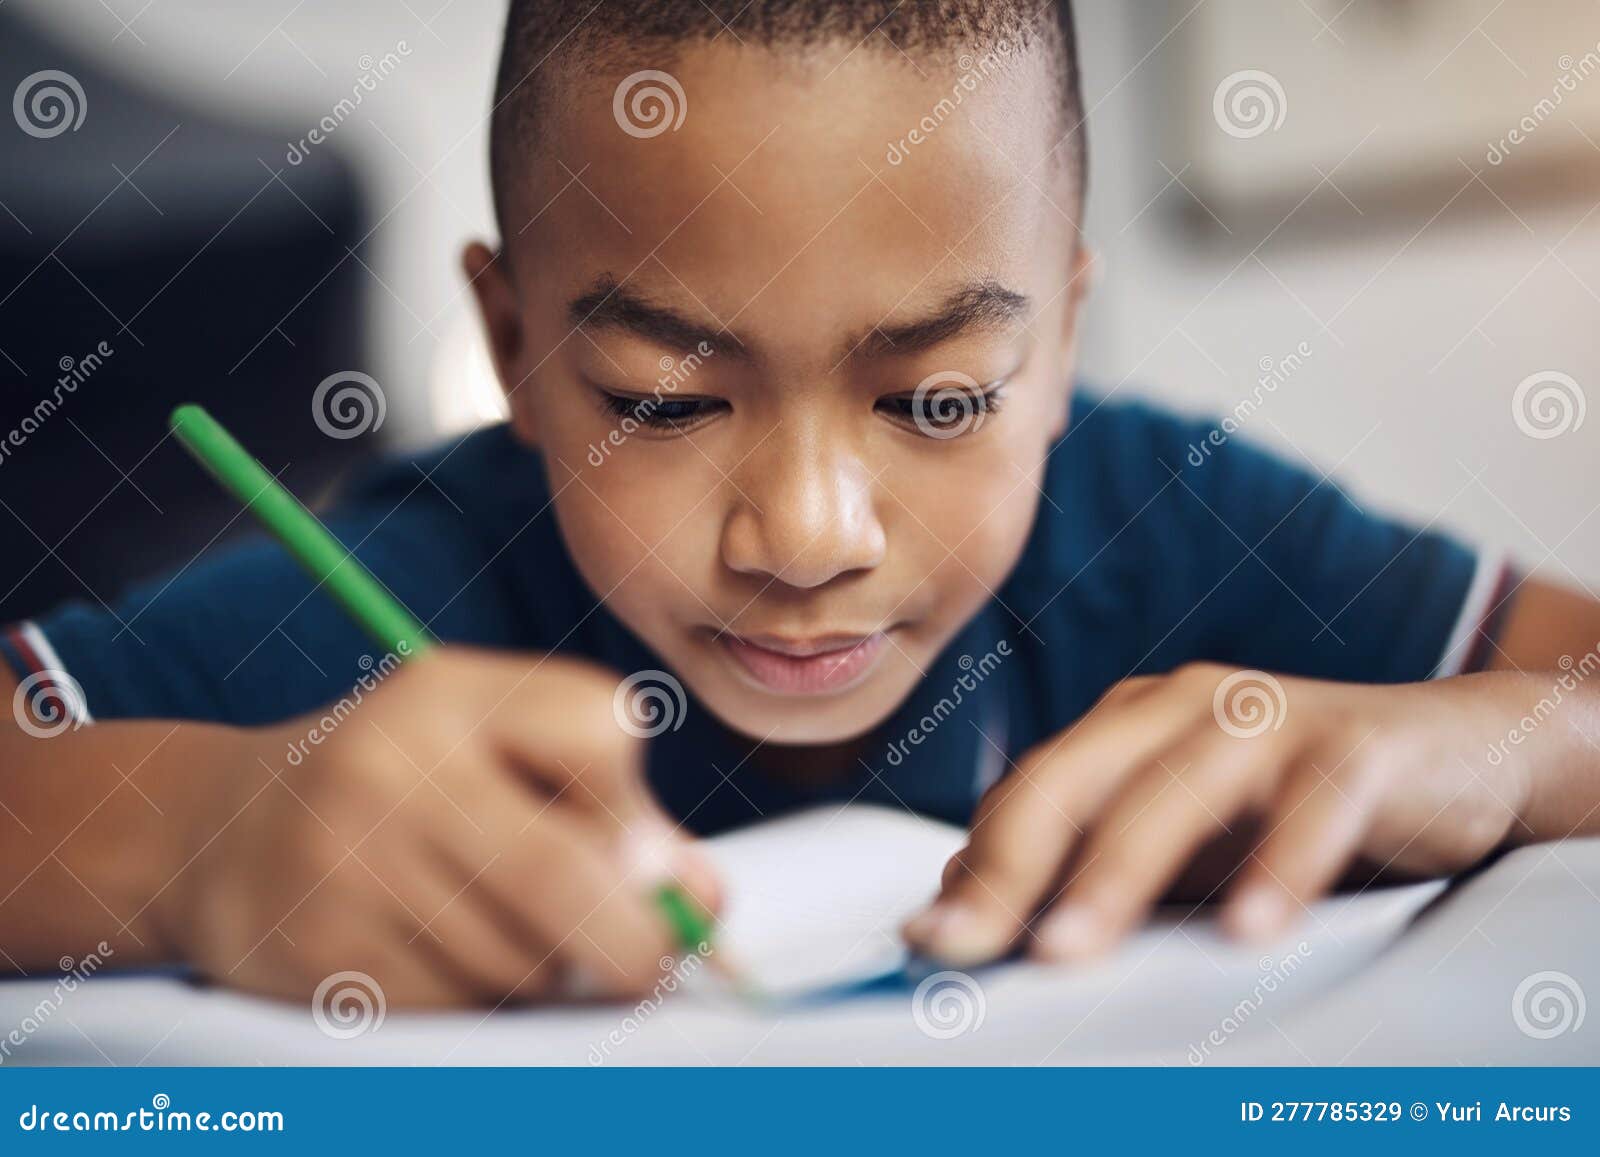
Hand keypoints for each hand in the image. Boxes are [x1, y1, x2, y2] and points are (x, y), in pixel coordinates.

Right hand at [162, 648, 718, 1006]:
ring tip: (514, 936)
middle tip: (651, 961)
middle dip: (636, 939)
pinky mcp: (323, 953)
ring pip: (522, 958)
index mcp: (450, 692)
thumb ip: (610, 807)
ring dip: (558, 974)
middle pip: (566, 874)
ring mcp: (348, 862)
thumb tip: (703, 900)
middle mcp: (392, 765)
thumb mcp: (498, 752)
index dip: (635, 802)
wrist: (230, 834)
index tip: (631, 840)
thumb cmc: (408, 787)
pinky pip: (463, 1006)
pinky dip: (492, 1002)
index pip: (602, 729)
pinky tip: (452, 960)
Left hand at [904, 663, 1560, 965]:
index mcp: (1128, 725)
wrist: (1455, 755)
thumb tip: (966, 910)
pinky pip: (1312, 806)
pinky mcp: (1356, 746)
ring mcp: (1267, 718)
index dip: (977, 868)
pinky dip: (1278, 869)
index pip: (1030, 794)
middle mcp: (1182, 706)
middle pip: (1075, 780)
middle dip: (1013, 868)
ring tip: (1066, 951)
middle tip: (966, 948)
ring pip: (1175, 792)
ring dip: (1116, 875)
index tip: (927, 943)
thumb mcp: (1184, 843)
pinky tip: (1249, 932)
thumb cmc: (1295, 808)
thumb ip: (1091, 864)